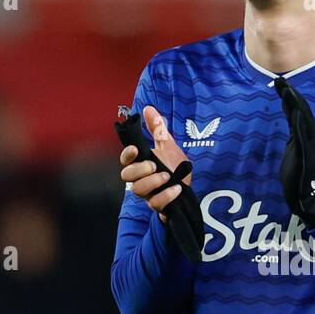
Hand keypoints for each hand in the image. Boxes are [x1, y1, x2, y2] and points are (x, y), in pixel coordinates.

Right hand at [119, 105, 192, 221]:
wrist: (189, 186)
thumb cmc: (174, 166)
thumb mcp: (168, 145)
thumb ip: (157, 129)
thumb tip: (148, 108)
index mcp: (140, 164)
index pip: (125, 160)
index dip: (127, 155)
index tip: (135, 149)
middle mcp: (140, 179)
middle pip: (127, 176)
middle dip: (139, 170)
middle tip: (154, 165)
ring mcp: (149, 193)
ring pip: (138, 190)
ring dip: (152, 182)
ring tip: (167, 176)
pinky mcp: (159, 205)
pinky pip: (156, 204)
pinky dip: (165, 196)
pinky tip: (176, 188)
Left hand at [275, 77, 314, 227]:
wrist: (306, 196)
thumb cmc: (299, 175)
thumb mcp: (293, 148)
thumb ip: (293, 133)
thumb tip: (291, 119)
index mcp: (305, 134)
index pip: (297, 111)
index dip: (289, 97)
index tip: (280, 83)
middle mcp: (311, 137)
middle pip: (302, 111)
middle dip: (292, 95)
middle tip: (280, 80)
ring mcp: (310, 145)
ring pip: (304, 120)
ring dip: (296, 105)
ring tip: (287, 90)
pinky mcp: (307, 154)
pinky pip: (303, 136)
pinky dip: (300, 123)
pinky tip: (295, 112)